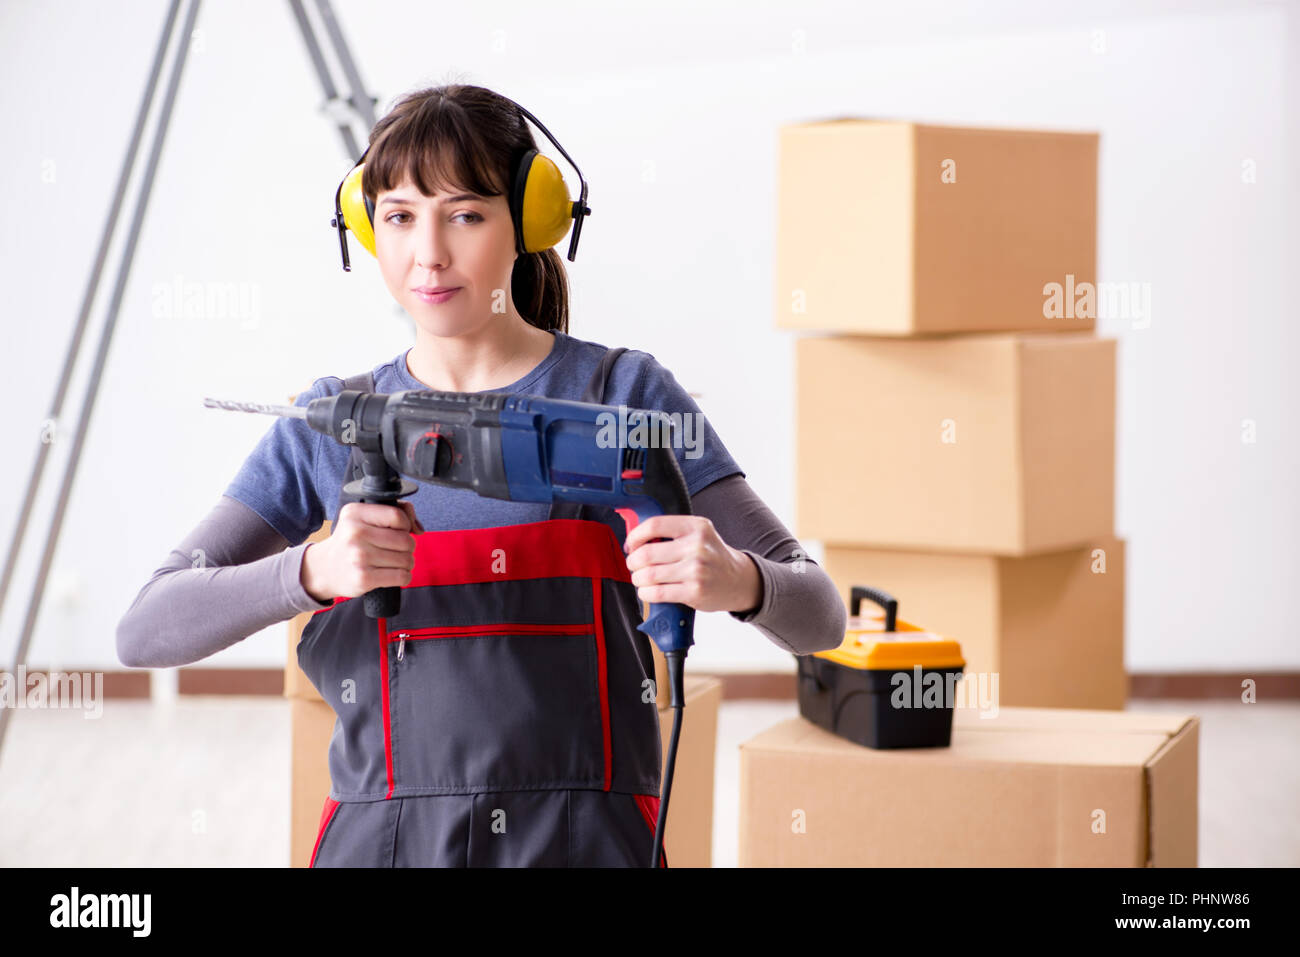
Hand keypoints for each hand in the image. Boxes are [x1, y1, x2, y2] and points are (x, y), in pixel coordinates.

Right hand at [301, 500, 423, 601]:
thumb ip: (396, 512)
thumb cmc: (351, 542)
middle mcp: (355, 533)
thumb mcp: (363, 519)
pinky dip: (404, 577)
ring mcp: (359, 557)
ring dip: (407, 563)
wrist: (324, 569)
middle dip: (408, 547)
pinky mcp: (363, 578)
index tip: (400, 531)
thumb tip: (419, 529)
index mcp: (354, 513)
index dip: (406, 525)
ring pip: (406, 559)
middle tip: (398, 550)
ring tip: (394, 562)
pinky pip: (401, 577)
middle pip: (405, 540)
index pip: (397, 516)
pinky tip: (394, 574)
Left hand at [623, 515, 760, 613]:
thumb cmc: (713, 556)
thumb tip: (636, 538)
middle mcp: (697, 546)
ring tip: (641, 579)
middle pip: (647, 553)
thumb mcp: (699, 534)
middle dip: (633, 562)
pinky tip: (649, 591)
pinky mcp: (694, 592)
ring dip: (638, 579)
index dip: (635, 536)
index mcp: (696, 526)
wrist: (738, 580)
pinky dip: (646, 593)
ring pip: (648, 575)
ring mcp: (696, 570)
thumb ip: (672, 532)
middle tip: (634, 565)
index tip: (631, 545)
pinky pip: (657, 593)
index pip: (654, 525)